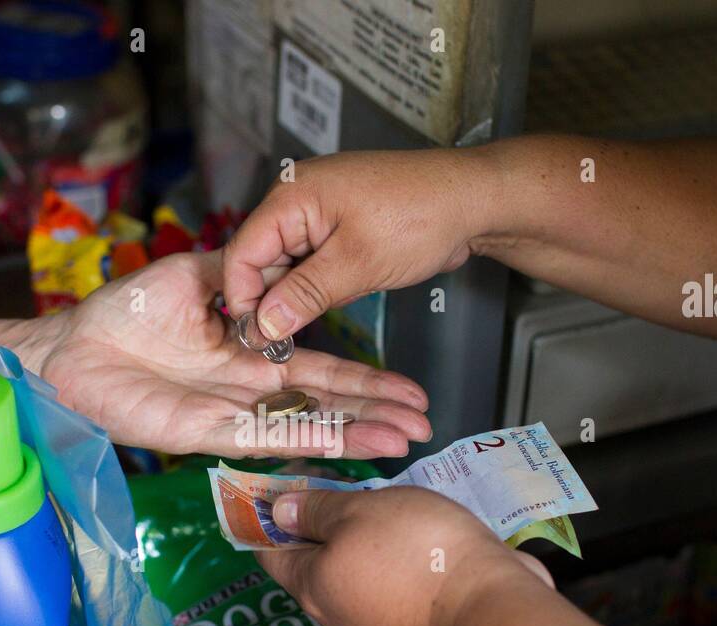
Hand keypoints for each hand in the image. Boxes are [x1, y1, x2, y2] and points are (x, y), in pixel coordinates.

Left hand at [24, 251, 431, 457]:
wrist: (69, 348)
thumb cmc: (122, 313)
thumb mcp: (192, 276)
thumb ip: (240, 277)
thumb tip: (278, 271)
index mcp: (249, 354)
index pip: (319, 371)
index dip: (364, 381)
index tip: (407, 388)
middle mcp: (247, 390)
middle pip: (324, 405)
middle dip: (375, 413)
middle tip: (425, 423)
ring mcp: (229, 414)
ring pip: (303, 427)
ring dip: (353, 434)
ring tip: (403, 440)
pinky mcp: (203, 432)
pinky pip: (263, 436)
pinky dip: (305, 440)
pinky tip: (343, 443)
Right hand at [222, 148, 494, 339]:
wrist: (474, 201)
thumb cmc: (422, 216)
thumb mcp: (357, 264)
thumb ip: (304, 295)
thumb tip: (264, 325)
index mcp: (291, 196)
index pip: (242, 253)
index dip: (243, 299)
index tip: (257, 337)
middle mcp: (298, 199)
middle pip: (261, 260)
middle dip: (274, 300)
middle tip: (288, 338)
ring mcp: (319, 213)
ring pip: (288, 266)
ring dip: (300, 295)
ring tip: (323, 312)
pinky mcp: (338, 227)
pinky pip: (313, 262)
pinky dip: (321, 285)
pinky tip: (341, 296)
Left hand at [256, 486, 554, 625]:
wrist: (488, 607)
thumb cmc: (414, 548)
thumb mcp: (361, 510)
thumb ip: (317, 510)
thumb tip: (280, 512)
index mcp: (310, 585)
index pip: (268, 552)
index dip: (267, 517)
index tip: (279, 486)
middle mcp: (333, 616)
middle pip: (309, 566)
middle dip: (315, 528)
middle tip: (334, 487)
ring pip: (348, 578)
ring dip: (354, 546)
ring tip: (375, 509)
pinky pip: (382, 590)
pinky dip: (383, 564)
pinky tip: (405, 540)